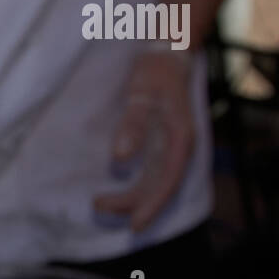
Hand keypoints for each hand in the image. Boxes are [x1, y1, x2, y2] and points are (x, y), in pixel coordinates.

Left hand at [93, 51, 194, 231]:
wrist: (167, 54)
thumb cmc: (154, 73)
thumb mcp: (141, 95)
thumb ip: (132, 125)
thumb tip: (121, 158)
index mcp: (180, 139)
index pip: (167, 181)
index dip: (152, 205)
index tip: (134, 225)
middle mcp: (179, 148)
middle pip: (159, 186)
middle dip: (132, 204)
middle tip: (99, 207)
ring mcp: (171, 146)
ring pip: (154, 181)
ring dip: (130, 196)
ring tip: (99, 202)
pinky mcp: (162, 143)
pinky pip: (151, 172)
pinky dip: (135, 185)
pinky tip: (118, 190)